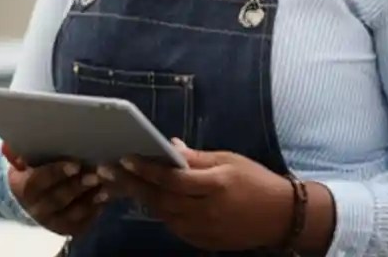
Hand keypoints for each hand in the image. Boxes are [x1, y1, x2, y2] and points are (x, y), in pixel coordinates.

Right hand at [4, 143, 108, 236]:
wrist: (35, 195)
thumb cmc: (34, 168)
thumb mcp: (23, 158)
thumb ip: (18, 150)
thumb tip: (9, 146)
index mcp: (23, 187)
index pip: (37, 181)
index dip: (56, 172)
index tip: (75, 164)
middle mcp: (35, 208)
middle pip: (57, 199)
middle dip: (77, 186)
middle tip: (96, 175)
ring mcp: (51, 221)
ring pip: (72, 213)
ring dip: (89, 200)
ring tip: (104, 187)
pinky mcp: (67, 228)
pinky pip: (82, 223)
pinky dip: (95, 211)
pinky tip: (104, 198)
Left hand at [100, 139, 293, 250]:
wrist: (280, 217)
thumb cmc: (255, 181)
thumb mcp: (229, 160)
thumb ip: (197, 158)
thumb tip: (170, 146)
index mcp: (216, 185)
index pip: (173, 179)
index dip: (147, 169)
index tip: (125, 157)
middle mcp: (206, 211)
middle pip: (161, 199)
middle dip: (132, 184)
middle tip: (107, 171)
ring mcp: (203, 230)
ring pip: (162, 214)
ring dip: (140, 198)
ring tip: (119, 182)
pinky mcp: (202, 242)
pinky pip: (173, 225)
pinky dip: (158, 211)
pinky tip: (146, 198)